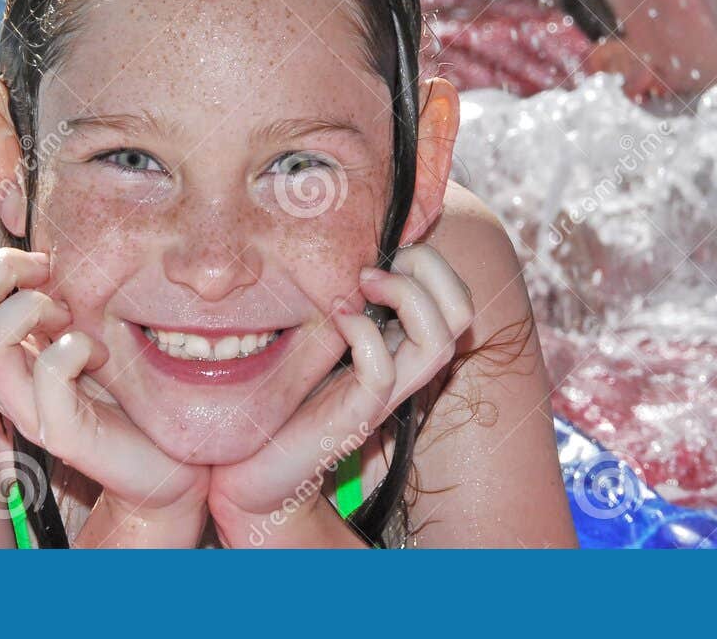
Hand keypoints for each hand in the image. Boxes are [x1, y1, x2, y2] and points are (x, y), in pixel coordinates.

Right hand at [0, 247, 208, 514]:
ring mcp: (27, 410)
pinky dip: (77, 345)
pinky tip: (101, 356)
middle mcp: (5, 381)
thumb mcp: (94, 331)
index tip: (47, 266)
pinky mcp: (61, 434)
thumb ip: (68, 299)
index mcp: (9, 354)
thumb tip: (57, 250)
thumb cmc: (131, 391)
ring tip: (72, 320)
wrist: (165, 460)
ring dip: (35, 309)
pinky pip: (50, 371)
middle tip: (51, 280)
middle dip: (2, 272)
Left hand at [206, 243, 473, 544]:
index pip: (457, 298)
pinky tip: (336, 317)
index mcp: (402, 346)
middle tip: (378, 264)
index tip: (384, 251)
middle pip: (461, 313)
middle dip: (430, 268)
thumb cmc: (286, 394)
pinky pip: (382, 371)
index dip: (433, 262)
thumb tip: (349, 251)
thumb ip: (345, 301)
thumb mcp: (321, 334)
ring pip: (437, 343)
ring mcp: (383, 397)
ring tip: (363, 282)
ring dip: (405, 296)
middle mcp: (405, 370)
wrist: (255, 465)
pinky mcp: (354, 418)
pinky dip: (364, 333)